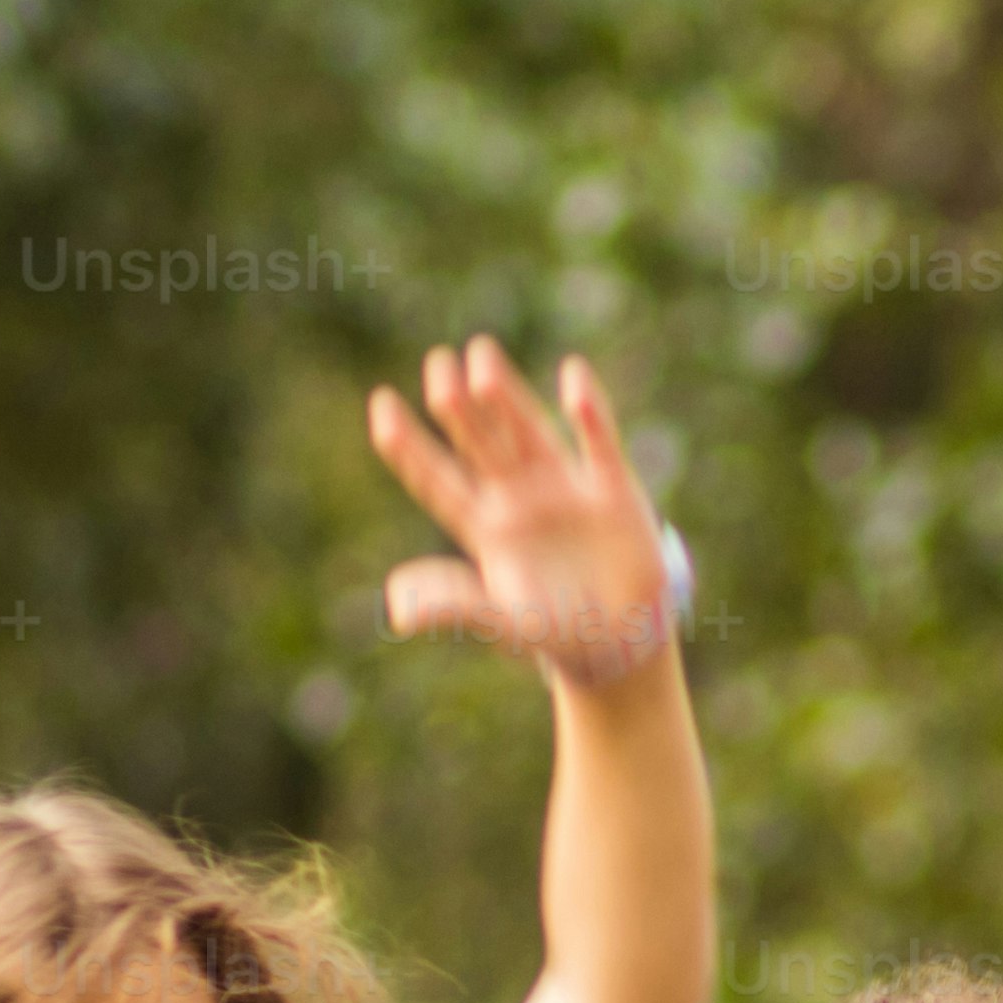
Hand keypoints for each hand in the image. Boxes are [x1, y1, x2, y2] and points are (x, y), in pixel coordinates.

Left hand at [365, 340, 677, 687]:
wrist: (622, 646)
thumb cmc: (556, 632)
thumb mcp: (503, 624)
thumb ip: (457, 606)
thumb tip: (399, 606)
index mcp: (485, 527)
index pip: (438, 479)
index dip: (410, 447)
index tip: (381, 407)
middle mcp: (519, 498)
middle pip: (480, 443)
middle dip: (457, 406)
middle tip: (436, 363)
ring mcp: (566, 490)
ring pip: (528, 433)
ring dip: (507, 398)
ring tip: (481, 356)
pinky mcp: (614, 492)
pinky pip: (598, 444)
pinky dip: (589, 412)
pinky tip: (572, 375)